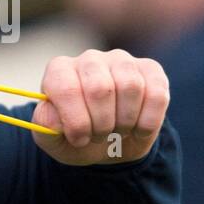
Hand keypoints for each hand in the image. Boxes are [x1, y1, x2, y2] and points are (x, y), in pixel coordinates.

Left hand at [30, 49, 169, 165]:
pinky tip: (138, 129)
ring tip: (118, 130)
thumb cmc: (80, 137)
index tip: (79, 139)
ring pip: (130, 87)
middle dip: (102, 124)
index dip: (75, 121)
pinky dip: (148, 122)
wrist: (112, 144)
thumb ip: (46, 128)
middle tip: (100, 136)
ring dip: (125, 121)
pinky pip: (157, 94)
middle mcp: (90, 59)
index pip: (65, 88)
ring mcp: (122, 61)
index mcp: (60, 71)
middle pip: (99, 88)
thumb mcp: (55, 141)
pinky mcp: (151, 70)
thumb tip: (52, 115)